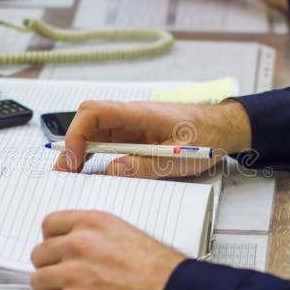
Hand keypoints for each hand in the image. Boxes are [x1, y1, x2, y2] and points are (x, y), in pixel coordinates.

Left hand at [30, 210, 185, 289]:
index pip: (50, 225)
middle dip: (52, 269)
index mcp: (93, 224)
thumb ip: (98, 239)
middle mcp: (79, 244)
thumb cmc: (164, 274)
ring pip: (38, 282)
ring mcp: (72, 273)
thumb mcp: (129, 236)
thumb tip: (79, 249)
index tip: (59, 254)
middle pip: (40, 255)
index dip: (53, 243)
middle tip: (68, 282)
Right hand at [53, 100, 251, 178]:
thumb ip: (145, 166)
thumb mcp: (178, 159)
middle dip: (71, 146)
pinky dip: (95, 155)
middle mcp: (130, 115)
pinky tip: (91, 171)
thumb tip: (112, 171)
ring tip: (72, 176)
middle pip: (87, 121)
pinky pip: (108, 141)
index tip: (74, 160)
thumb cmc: (207, 136)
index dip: (77, 134)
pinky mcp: (135, 134)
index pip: (94, 113)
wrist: (224, 128)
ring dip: (81, 152)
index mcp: (138, 113)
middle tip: (64, 174)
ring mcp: (131, 124)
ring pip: (95, 132)